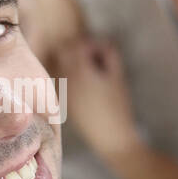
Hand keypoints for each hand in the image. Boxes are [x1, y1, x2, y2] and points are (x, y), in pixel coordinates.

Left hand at [54, 37, 137, 153]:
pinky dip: (69, 75)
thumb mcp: (118, 77)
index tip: (104, 53)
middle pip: (63, 52)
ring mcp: (63, 90)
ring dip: (72, 61)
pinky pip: (60, 79)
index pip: (77, 46)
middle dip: (78, 50)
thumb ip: (110, 54)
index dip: (92, 45)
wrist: (110, 135)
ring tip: (90, 70)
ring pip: (59, 65)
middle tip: (95, 59)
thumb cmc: (117, 106)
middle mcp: (66, 80)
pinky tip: (85, 84)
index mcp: (79, 72)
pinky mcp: (64, 100)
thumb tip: (104, 43)